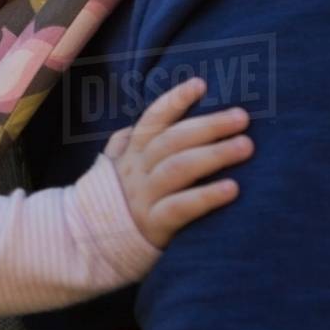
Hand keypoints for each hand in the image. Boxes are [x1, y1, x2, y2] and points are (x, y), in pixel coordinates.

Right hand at [105, 77, 252, 248]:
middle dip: (208, 125)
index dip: (175, 101)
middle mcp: (136, 171)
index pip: (152, 120)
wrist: (84, 244)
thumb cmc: (111, 202)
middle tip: (241, 117)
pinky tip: (232, 188)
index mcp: (130, 154)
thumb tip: (134, 126)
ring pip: (178, 168)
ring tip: (245, 146)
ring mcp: (143, 197)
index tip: (200, 85)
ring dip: (214, 154)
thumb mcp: (112, 169)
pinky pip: (180, 207)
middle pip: (172, 140)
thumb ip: (124, 146)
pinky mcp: (153, 225)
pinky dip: (206, 196)